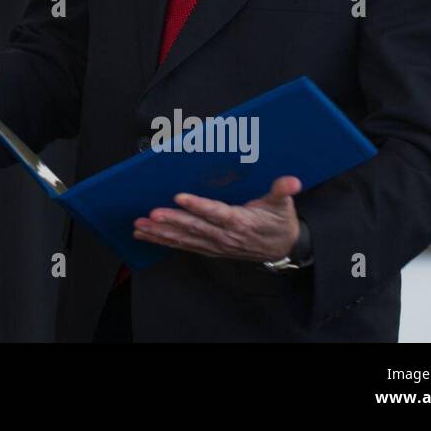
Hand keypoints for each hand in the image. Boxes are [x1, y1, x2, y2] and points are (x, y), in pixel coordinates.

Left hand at [132, 176, 301, 261]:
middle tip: (149, 215)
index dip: (198, 206)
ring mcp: (216, 245)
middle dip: (170, 221)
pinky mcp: (210, 249)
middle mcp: (225, 235)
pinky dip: (164, 241)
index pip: (216, 212)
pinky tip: (147, 236)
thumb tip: (291, 181)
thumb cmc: (279, 222)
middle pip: (194, 227)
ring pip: (184, 239)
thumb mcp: (283, 205)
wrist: (283, 248)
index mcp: (240, 221)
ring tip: (139, 227)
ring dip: (160, 233)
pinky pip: (184, 246)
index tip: (179, 197)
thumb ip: (282, 190)